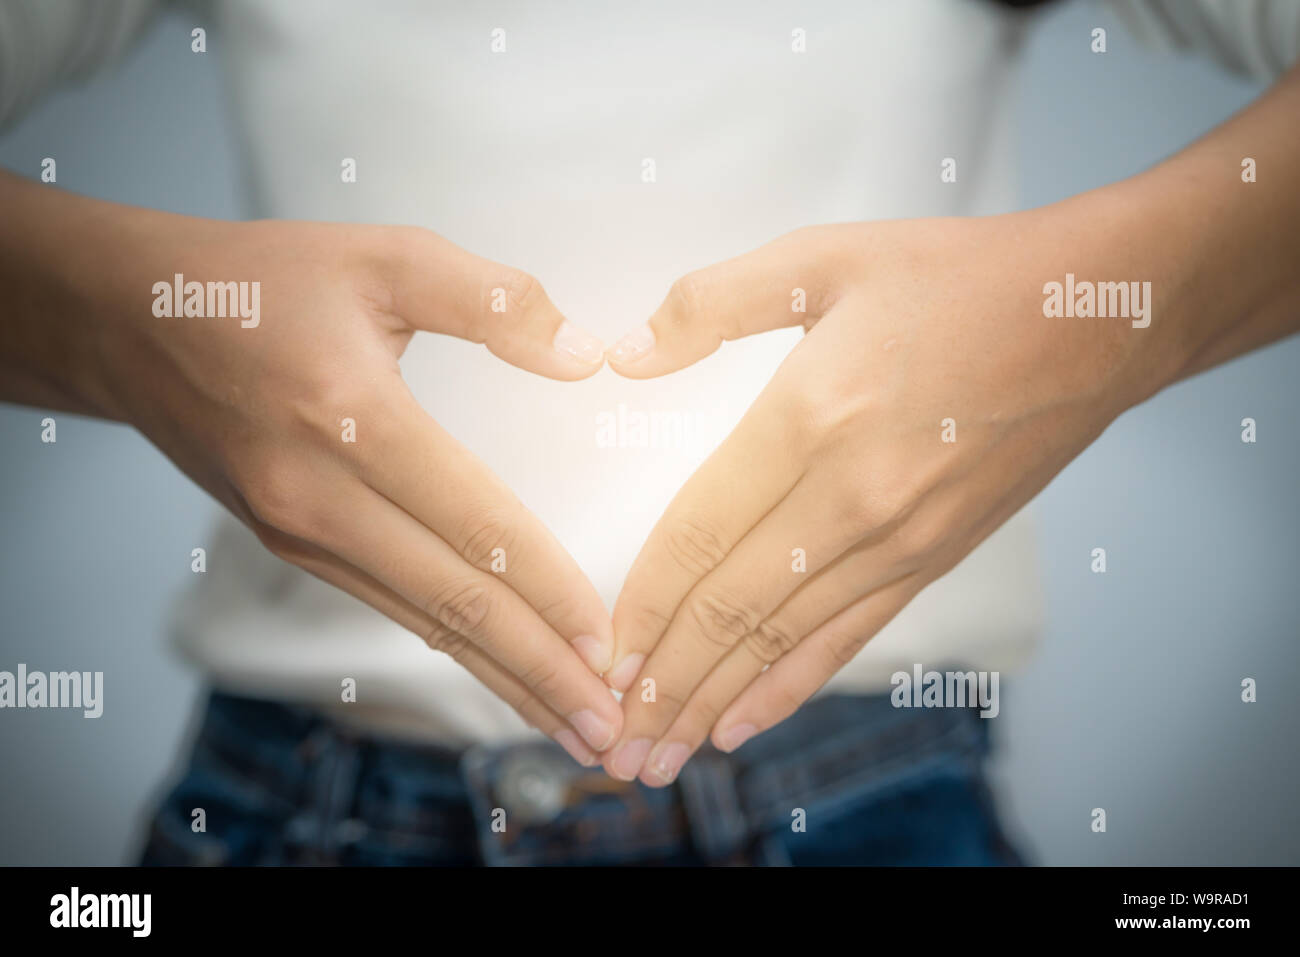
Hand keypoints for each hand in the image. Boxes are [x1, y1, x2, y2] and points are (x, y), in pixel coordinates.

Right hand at [92, 215, 622, 763]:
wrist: (130, 320)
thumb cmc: (265, 281)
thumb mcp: (384, 256)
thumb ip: (493, 300)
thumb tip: (586, 356)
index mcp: (352, 420)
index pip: (475, 525)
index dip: (548, 589)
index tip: (607, 641)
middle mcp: (319, 496)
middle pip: (452, 602)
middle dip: (538, 670)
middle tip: (609, 728)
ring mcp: (298, 531)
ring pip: (420, 620)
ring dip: (501, 677)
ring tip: (567, 724)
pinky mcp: (290, 544)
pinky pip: (388, 604)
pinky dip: (449, 647)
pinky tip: (495, 670)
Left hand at [598, 207, 1173, 783]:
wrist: (1096, 317)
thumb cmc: (958, 279)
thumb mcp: (826, 258)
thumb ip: (712, 302)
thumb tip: (624, 353)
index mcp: (813, 420)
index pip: (699, 537)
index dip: (641, 605)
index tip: (598, 655)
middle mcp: (853, 500)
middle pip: (732, 612)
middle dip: (662, 684)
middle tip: (613, 744)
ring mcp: (899, 542)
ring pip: (783, 642)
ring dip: (711, 704)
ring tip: (658, 756)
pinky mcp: (932, 560)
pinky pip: (846, 639)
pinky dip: (789, 688)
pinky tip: (741, 724)